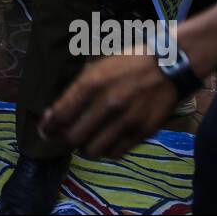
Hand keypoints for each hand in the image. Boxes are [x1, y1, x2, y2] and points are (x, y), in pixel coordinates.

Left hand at [38, 54, 178, 158]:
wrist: (171, 65)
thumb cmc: (130, 62)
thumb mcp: (99, 66)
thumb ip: (78, 89)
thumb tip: (57, 112)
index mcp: (92, 83)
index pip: (60, 115)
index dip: (48, 127)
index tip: (45, 129)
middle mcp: (107, 104)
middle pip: (73, 137)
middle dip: (63, 139)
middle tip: (63, 136)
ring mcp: (125, 120)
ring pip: (92, 150)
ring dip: (84, 147)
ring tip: (85, 140)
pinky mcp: (142, 132)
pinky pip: (115, 153)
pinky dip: (106, 151)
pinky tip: (105, 141)